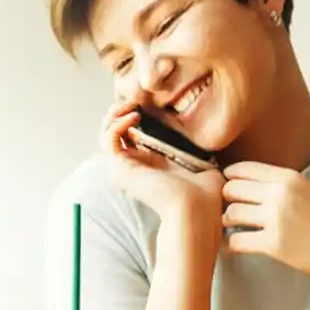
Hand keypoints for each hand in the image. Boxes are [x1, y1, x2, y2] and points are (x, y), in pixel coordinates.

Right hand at [100, 101, 225, 226]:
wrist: (197, 209)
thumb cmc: (204, 196)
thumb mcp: (200, 164)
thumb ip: (194, 151)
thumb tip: (202, 139)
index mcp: (149, 166)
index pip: (130, 136)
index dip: (134, 117)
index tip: (148, 105)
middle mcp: (132, 168)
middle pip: (113, 133)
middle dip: (120, 112)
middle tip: (135, 101)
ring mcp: (124, 170)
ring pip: (106, 134)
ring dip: (115, 114)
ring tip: (133, 105)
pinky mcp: (121, 169)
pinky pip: (108, 140)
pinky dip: (117, 124)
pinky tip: (135, 116)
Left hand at [221, 162, 309, 283]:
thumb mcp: (307, 192)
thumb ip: (280, 187)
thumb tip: (248, 189)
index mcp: (288, 177)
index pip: (242, 169)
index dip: (228, 180)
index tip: (228, 191)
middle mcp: (280, 193)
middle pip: (230, 189)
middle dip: (223, 201)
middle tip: (227, 212)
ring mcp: (276, 218)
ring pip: (230, 214)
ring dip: (226, 223)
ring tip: (230, 230)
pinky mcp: (274, 244)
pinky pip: (236, 241)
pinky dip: (230, 245)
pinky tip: (232, 247)